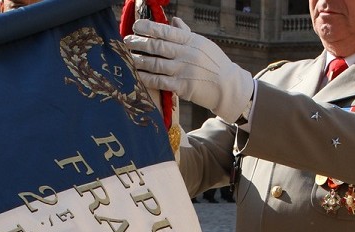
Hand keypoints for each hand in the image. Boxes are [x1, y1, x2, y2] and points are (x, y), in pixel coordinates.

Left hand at [125, 17, 253, 123]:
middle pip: (158, 46)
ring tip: (128, 57)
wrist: (228, 86)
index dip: (149, 27)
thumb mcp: (202, 44)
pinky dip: (146, 78)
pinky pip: (159, 81)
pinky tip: (137, 75)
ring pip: (155, 64)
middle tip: (127, 41)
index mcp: (191, 41)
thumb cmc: (215, 64)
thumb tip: (173, 20)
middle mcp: (186, 54)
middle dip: (139, 43)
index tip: (136, 26)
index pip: (166, 31)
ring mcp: (183, 70)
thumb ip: (186, 33)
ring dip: (139, 60)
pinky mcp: (182, 87)